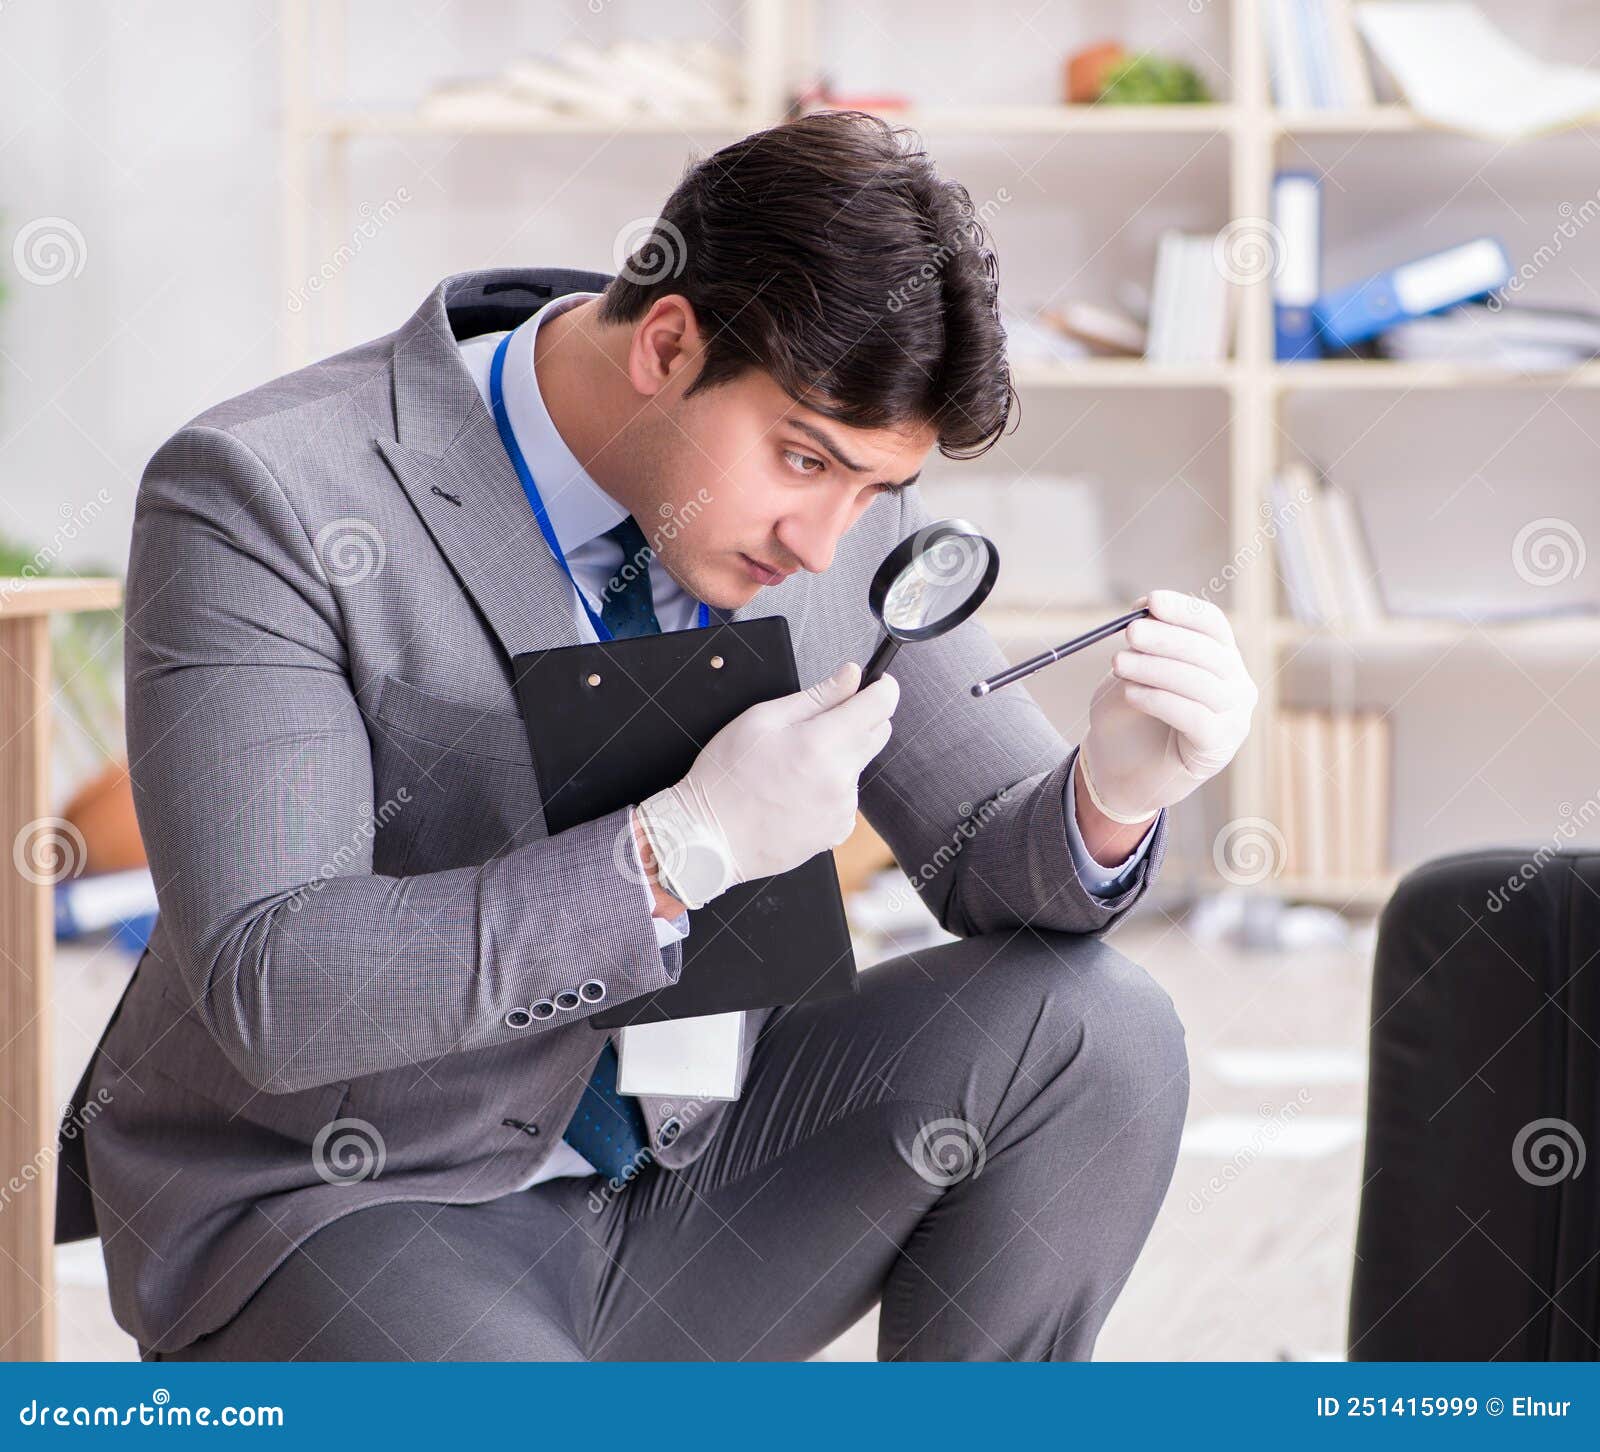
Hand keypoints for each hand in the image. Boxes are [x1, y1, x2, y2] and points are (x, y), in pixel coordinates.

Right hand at [634, 661, 897, 908]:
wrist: (710, 840)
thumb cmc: (726, 776)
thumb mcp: (762, 719)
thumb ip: (817, 696)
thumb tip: (852, 675)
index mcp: (822, 743)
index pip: (881, 705)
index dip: (881, 687)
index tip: (874, 683)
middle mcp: (840, 777)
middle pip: (878, 733)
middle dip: (858, 720)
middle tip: (817, 726)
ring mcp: (842, 808)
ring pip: (858, 766)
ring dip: (839, 758)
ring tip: (793, 768)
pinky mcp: (838, 831)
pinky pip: (846, 797)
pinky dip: (830, 789)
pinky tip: (796, 794)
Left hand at [1078, 590, 1256, 822]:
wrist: (1120, 770)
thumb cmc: (1128, 715)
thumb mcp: (1130, 672)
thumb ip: (1142, 646)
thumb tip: (1144, 613)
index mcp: (1219, 658)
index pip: (1213, 625)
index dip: (1184, 610)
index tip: (1150, 601)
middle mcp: (1236, 685)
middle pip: (1211, 653)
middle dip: (1167, 638)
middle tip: (1130, 632)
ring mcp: (1233, 718)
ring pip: (1203, 685)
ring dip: (1158, 669)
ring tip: (1118, 663)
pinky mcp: (1218, 748)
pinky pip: (1196, 718)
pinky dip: (1161, 701)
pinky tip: (1131, 694)